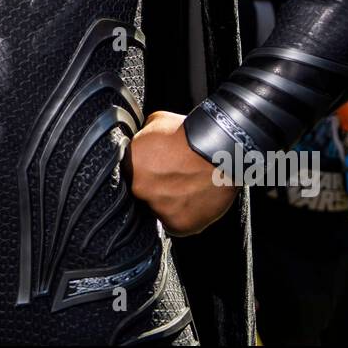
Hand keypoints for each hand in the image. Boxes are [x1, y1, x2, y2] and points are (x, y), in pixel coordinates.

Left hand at [128, 109, 237, 235]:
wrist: (220, 149)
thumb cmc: (189, 133)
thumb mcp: (156, 122)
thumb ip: (142, 136)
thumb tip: (139, 140)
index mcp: (130, 166)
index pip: (127, 176)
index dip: (140, 174)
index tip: (152, 172)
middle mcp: (140, 190)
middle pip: (141, 196)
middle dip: (154, 189)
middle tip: (172, 180)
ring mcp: (159, 209)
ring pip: (159, 211)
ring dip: (169, 204)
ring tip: (187, 189)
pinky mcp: (178, 225)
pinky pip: (176, 225)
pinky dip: (185, 215)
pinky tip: (195, 200)